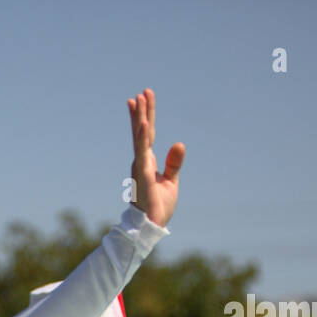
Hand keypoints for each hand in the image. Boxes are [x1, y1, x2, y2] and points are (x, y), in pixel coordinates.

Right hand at [127, 88, 183, 227]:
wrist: (151, 225)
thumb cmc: (158, 206)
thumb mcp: (171, 180)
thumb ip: (173, 162)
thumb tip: (178, 143)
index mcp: (147, 162)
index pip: (147, 135)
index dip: (145, 117)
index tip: (142, 99)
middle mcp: (141, 161)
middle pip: (142, 131)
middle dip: (142, 111)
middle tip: (142, 92)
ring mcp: (140, 166)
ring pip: (139, 137)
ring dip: (139, 118)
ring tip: (138, 99)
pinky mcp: (142, 173)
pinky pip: (142, 152)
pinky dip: (141, 137)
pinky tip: (142, 123)